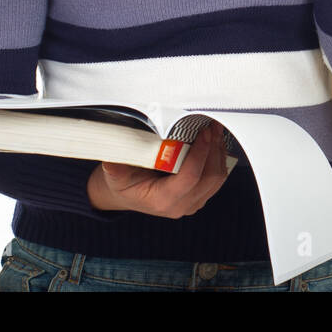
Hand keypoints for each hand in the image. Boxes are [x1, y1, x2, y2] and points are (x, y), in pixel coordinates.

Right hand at [87, 123, 229, 217]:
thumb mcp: (114, 173)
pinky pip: (217, 177)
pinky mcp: (200, 196)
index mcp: (162, 201)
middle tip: (212, 126)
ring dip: (218, 151)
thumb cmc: (123, 182)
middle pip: (210, 177)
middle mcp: (181, 206)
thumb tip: (112, 157)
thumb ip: (116, 166)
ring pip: (217, 177)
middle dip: (213, 149)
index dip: (199, 154)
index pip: (189, 178)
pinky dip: (218, 157)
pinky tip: (213, 141)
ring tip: (214, 130)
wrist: (128, 193)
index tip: (203, 133)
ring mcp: (193, 202)